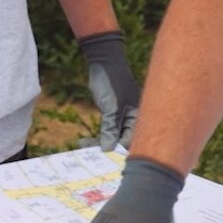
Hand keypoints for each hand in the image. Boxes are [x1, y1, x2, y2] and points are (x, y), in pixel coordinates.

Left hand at [78, 30, 140, 151]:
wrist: (104, 61)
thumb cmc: (111, 82)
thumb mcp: (111, 106)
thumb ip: (110, 128)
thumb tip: (108, 149)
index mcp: (139, 116)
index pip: (132, 141)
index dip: (119, 151)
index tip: (104, 161)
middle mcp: (133, 118)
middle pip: (122, 141)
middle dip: (109, 150)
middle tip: (92, 158)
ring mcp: (123, 116)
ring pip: (113, 136)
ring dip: (99, 142)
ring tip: (83, 145)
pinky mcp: (113, 113)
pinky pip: (107, 129)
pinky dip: (97, 135)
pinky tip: (84, 141)